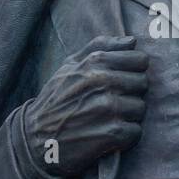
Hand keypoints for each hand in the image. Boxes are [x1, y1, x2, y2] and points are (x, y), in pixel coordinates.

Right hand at [24, 35, 148, 177]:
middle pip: (142, 84)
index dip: (133, 71)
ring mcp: (109, 108)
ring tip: (107, 118)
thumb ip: (100, 47)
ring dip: (128, 116)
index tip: (121, 81)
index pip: (140, 60)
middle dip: (130, 94)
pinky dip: (125, 136)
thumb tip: (131, 40)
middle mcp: (104, 81)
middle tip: (111, 103)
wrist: (35, 138)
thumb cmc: (56, 99)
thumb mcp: (70, 66)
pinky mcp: (113, 133)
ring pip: (140, 108)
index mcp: (96, 62)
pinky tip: (108, 134)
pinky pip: (136, 131)